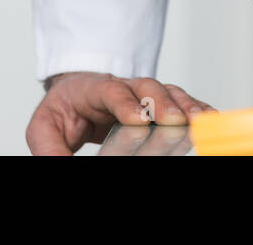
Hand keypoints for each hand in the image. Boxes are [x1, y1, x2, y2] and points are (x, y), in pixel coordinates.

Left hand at [25, 71, 212, 154]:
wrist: (75, 93)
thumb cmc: (63, 110)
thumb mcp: (44, 127)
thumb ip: (49, 148)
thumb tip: (56, 165)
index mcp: (92, 89)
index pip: (109, 90)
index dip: (124, 102)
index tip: (138, 118)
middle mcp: (124, 87)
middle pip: (146, 87)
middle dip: (161, 103)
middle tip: (173, 120)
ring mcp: (145, 94)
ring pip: (169, 92)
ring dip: (184, 106)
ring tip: (197, 122)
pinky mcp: (160, 104)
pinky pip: (182, 102)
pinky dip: (197, 108)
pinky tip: (209, 118)